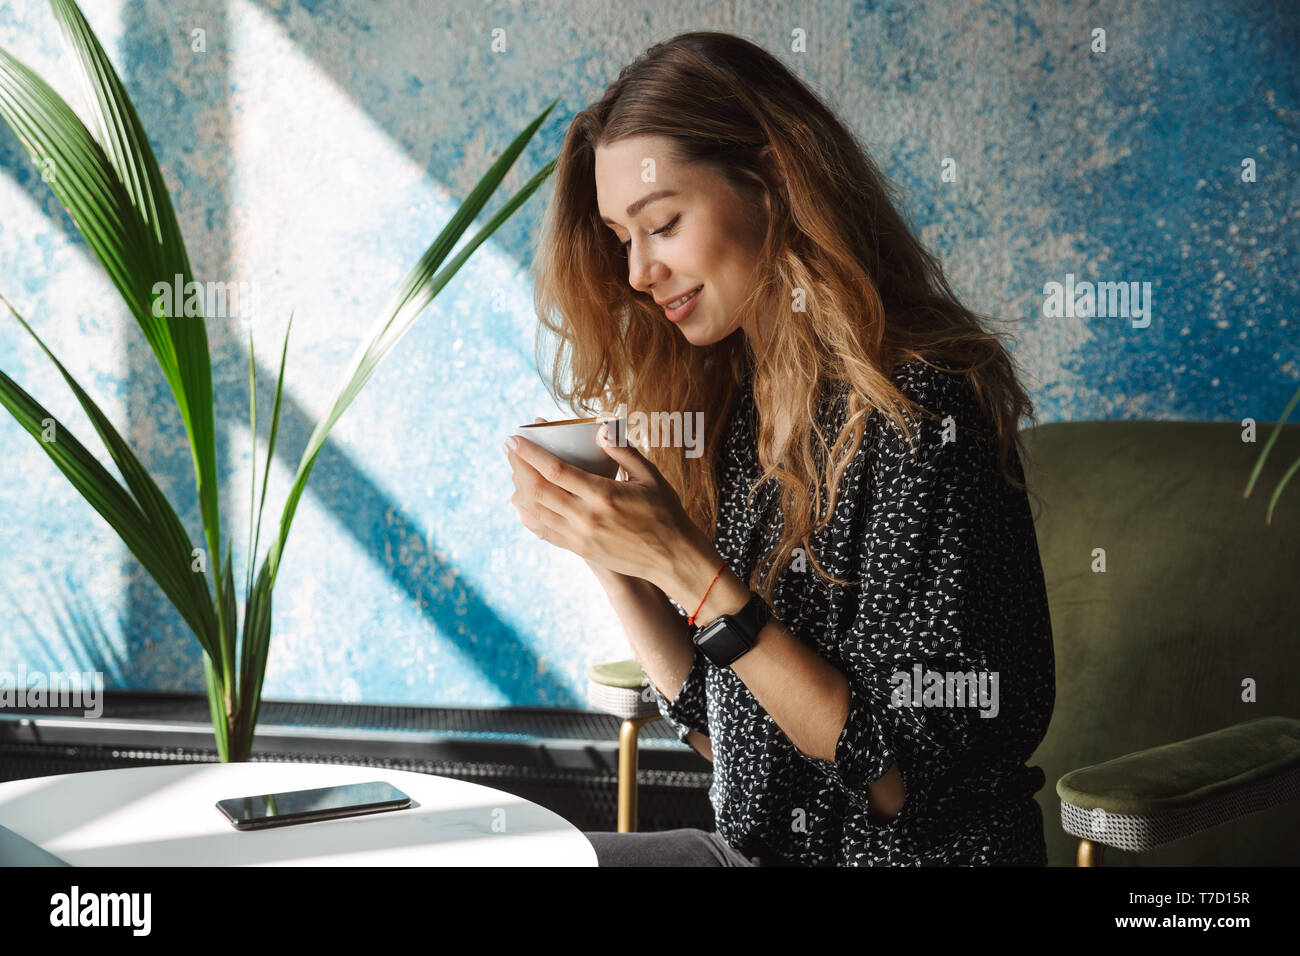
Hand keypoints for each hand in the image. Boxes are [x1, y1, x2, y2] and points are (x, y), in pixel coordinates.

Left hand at [505, 416, 709, 592]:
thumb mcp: (650, 476)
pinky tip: (523, 501)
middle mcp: (586, 517)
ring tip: (514, 471)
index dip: (530, 453)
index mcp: (603, 494)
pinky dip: (528, 514)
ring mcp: (580, 536)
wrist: (672, 558)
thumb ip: (624, 451)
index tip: (514, 437)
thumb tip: (599, 430)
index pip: (555, 470)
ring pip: (536, 511)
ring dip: (519, 489)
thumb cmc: (665, 512)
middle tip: (509, 448)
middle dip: (517, 465)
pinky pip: (544, 531)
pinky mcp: (579, 549)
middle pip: (537, 489)